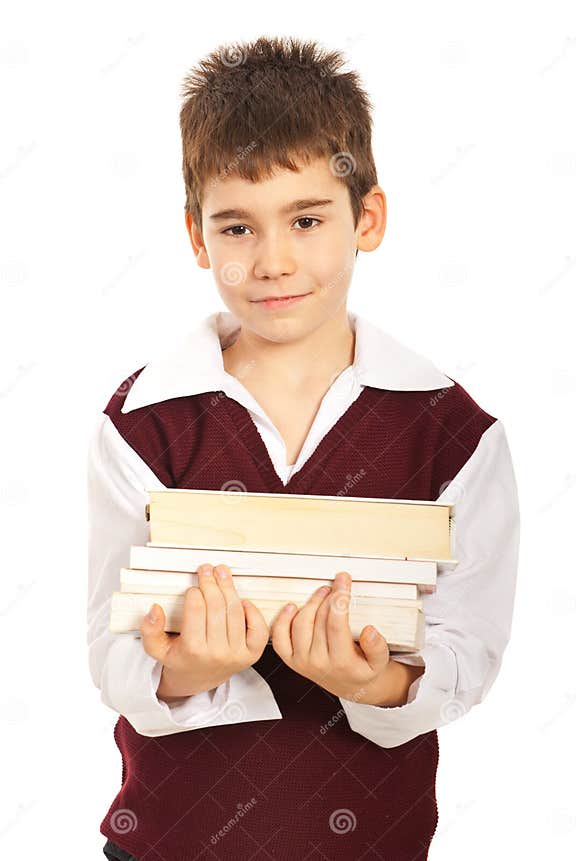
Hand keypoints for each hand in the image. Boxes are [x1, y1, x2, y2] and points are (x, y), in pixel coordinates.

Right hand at [139, 563, 269, 695]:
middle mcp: (217, 653)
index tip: (192, 588)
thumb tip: (155, 609)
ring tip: (222, 573)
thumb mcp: (157, 648)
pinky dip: (252, 610)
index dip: (194, 593)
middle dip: (211, 583)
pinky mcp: (251, 654)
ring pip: (235, 612)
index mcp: (193, 650)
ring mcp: (237, 654)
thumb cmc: (180, 658)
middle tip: (207, 570)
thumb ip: (150, 630)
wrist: (199, 679)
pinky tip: (241, 600)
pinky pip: (258, 628)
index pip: (196, 610)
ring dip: (229, 588)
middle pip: (217, 607)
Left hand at [270, 570, 393, 704]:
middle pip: (319, 620)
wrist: (349, 687)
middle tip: (337, 584)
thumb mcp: (379, 662)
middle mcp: (318, 663)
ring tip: (323, 592)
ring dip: (311, 603)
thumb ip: (377, 647)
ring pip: (300, 624)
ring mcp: (301, 661)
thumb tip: (370, 630)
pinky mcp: (290, 659)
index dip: (339, 598)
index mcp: (341, 662)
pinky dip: (282, 620)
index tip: (343, 581)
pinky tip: (292, 606)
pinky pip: (279, 638)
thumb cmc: (362, 670)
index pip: (336, 624)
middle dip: (329, 597)